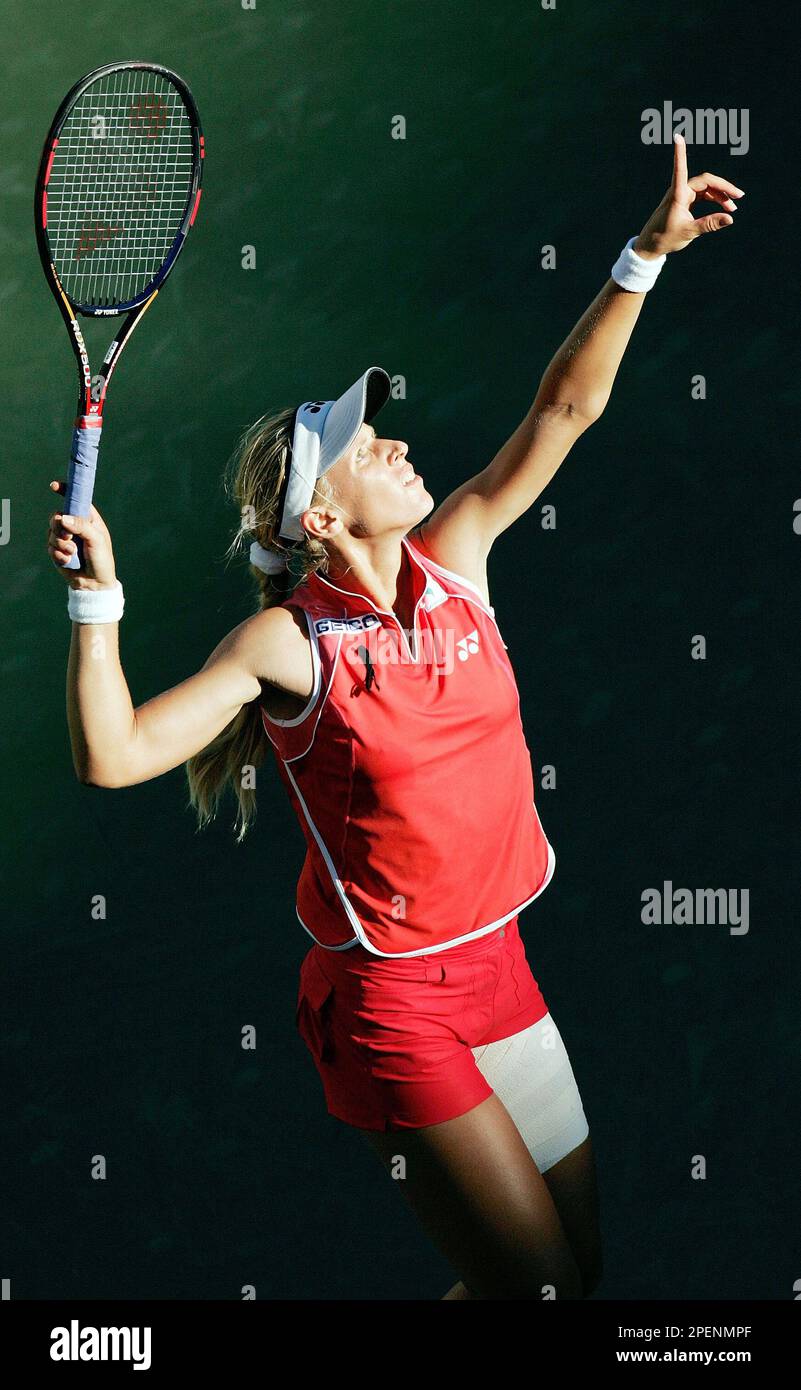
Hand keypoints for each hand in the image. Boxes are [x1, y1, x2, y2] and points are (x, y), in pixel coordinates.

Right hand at [47, 480, 117, 588]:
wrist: (94, 584)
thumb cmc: (101, 560)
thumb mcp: (96, 540)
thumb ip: (81, 526)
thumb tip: (63, 518)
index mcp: (88, 519)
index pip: (75, 500)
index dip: (65, 491)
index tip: (54, 486)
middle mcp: (75, 526)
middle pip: (57, 516)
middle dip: (59, 526)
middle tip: (68, 537)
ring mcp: (65, 538)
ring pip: (51, 532)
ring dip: (60, 544)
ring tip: (72, 553)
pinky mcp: (58, 551)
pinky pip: (50, 547)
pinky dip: (58, 554)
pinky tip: (68, 561)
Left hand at [634, 133, 744, 257]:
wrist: (651, 246)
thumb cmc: (665, 238)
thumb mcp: (689, 232)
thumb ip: (709, 224)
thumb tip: (730, 218)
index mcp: (677, 195)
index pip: (680, 169)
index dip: (680, 152)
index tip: (677, 136)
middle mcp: (679, 191)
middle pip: (706, 181)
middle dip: (723, 187)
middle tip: (739, 197)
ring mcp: (682, 195)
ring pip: (706, 188)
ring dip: (719, 195)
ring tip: (732, 207)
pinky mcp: (684, 200)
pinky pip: (702, 195)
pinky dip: (713, 199)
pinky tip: (724, 208)